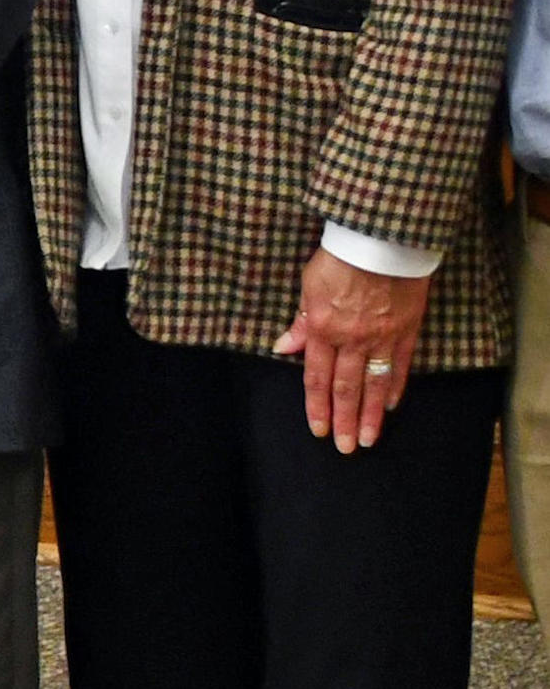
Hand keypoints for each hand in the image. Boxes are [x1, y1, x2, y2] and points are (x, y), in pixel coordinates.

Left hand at [274, 248, 429, 453]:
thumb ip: (300, 322)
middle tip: (346, 448)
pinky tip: (391, 406)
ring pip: (374, 385)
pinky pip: (399, 366)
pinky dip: (394, 388)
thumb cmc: (338, 259)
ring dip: (372, 415)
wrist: (380, 240)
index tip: (319, 429)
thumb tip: (283, 348)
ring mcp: (381, 338)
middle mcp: (351, 340)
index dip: (316, 407)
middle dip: (345, 421)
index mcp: (322, 329)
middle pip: (345, 389)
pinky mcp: (405, 331)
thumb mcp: (308, 287)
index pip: (316, 378)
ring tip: (370, 439)